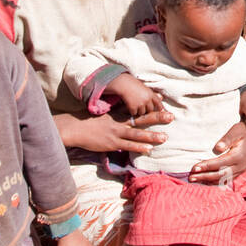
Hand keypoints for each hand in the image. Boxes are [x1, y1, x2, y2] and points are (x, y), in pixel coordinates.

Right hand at [53, 110, 168, 155]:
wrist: (74, 128)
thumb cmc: (86, 122)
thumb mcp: (102, 114)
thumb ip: (112, 114)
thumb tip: (121, 113)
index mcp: (117, 114)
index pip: (137, 107)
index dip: (150, 103)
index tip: (162, 96)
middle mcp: (119, 122)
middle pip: (141, 119)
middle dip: (157, 117)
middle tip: (171, 115)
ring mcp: (116, 133)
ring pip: (137, 134)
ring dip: (152, 136)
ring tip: (165, 137)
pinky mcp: (112, 143)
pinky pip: (128, 146)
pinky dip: (139, 147)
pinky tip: (149, 149)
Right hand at [105, 72, 165, 116]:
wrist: (123, 84)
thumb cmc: (133, 84)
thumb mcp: (143, 87)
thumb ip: (150, 93)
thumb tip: (160, 98)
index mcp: (150, 93)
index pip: (158, 102)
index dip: (160, 107)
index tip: (161, 110)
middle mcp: (147, 99)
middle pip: (150, 110)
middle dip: (147, 109)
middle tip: (141, 107)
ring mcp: (140, 104)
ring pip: (142, 113)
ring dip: (139, 111)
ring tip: (134, 105)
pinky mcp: (133, 108)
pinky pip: (134, 113)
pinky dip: (132, 111)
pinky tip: (129, 105)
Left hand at [189, 121, 245, 184]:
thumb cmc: (243, 130)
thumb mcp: (235, 131)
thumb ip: (227, 139)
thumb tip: (217, 148)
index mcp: (238, 156)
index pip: (219, 164)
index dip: (206, 166)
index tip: (194, 167)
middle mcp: (240, 166)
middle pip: (220, 175)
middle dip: (204, 176)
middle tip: (191, 177)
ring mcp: (241, 170)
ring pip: (222, 179)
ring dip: (208, 180)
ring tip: (195, 180)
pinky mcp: (240, 171)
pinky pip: (227, 179)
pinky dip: (215, 181)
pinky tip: (206, 181)